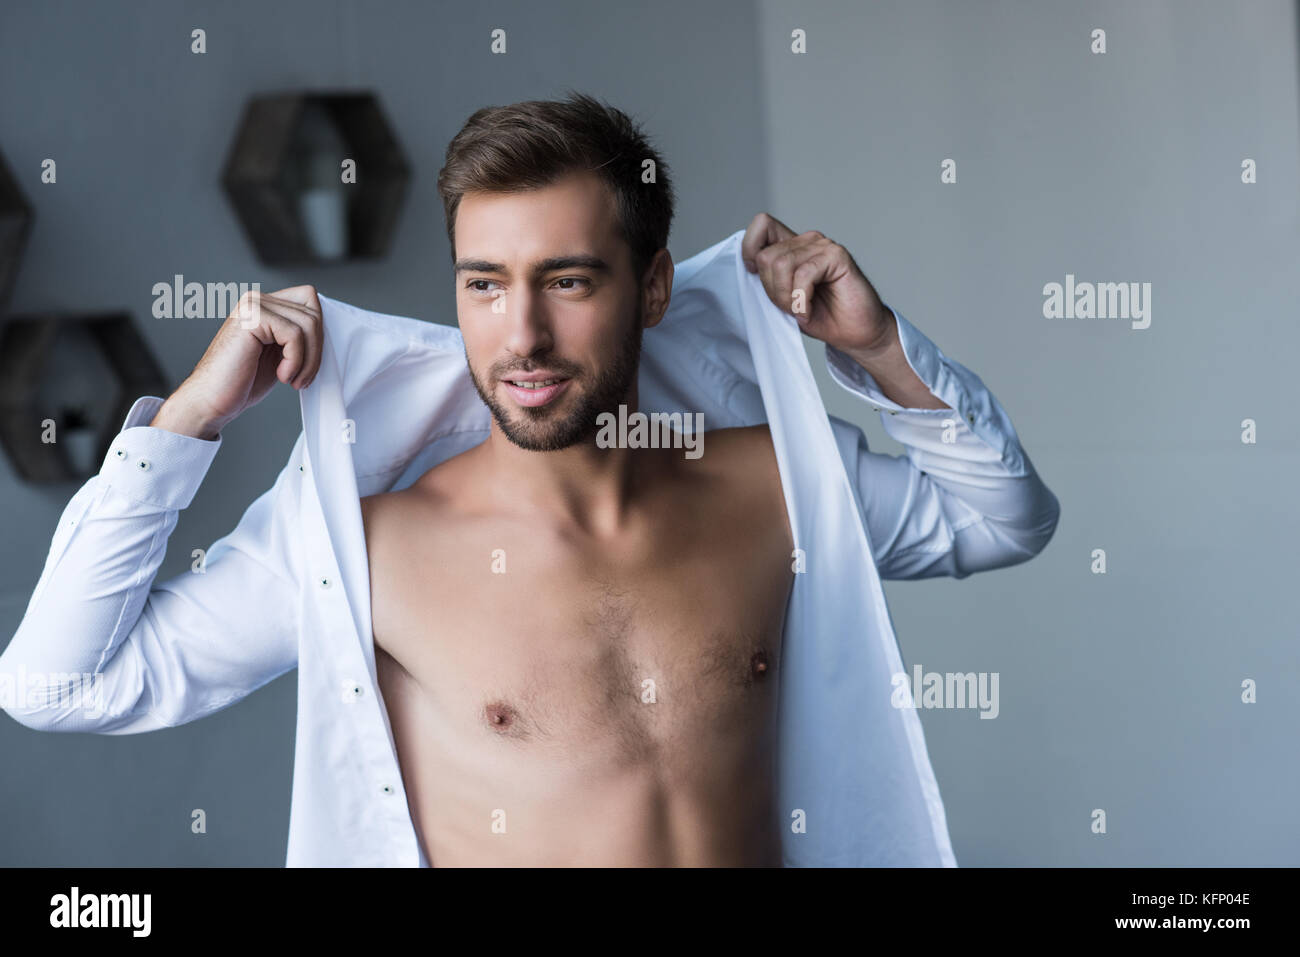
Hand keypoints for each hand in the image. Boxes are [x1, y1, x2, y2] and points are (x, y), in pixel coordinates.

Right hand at [151, 285, 322, 439]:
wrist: (211, 401)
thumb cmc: (243, 382)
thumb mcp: (280, 354)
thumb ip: (298, 336)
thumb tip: (329, 329)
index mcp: (264, 305)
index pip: (310, 300)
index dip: (318, 332)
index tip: (308, 363)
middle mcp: (257, 300)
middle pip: (313, 313)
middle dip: (316, 350)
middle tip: (302, 377)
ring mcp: (252, 306)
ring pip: (308, 324)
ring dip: (308, 360)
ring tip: (293, 379)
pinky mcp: (251, 319)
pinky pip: (294, 335)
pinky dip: (296, 361)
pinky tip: (282, 375)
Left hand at [741, 212, 893, 356]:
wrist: (855, 333)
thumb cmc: (823, 316)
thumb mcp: (784, 300)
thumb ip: (768, 280)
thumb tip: (749, 268)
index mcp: (791, 248)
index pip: (761, 224)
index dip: (750, 248)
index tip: (756, 275)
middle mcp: (806, 241)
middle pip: (766, 256)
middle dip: (772, 290)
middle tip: (790, 307)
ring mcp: (822, 246)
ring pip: (781, 264)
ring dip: (787, 297)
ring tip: (802, 310)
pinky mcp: (837, 255)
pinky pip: (804, 274)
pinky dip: (802, 300)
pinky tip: (809, 311)